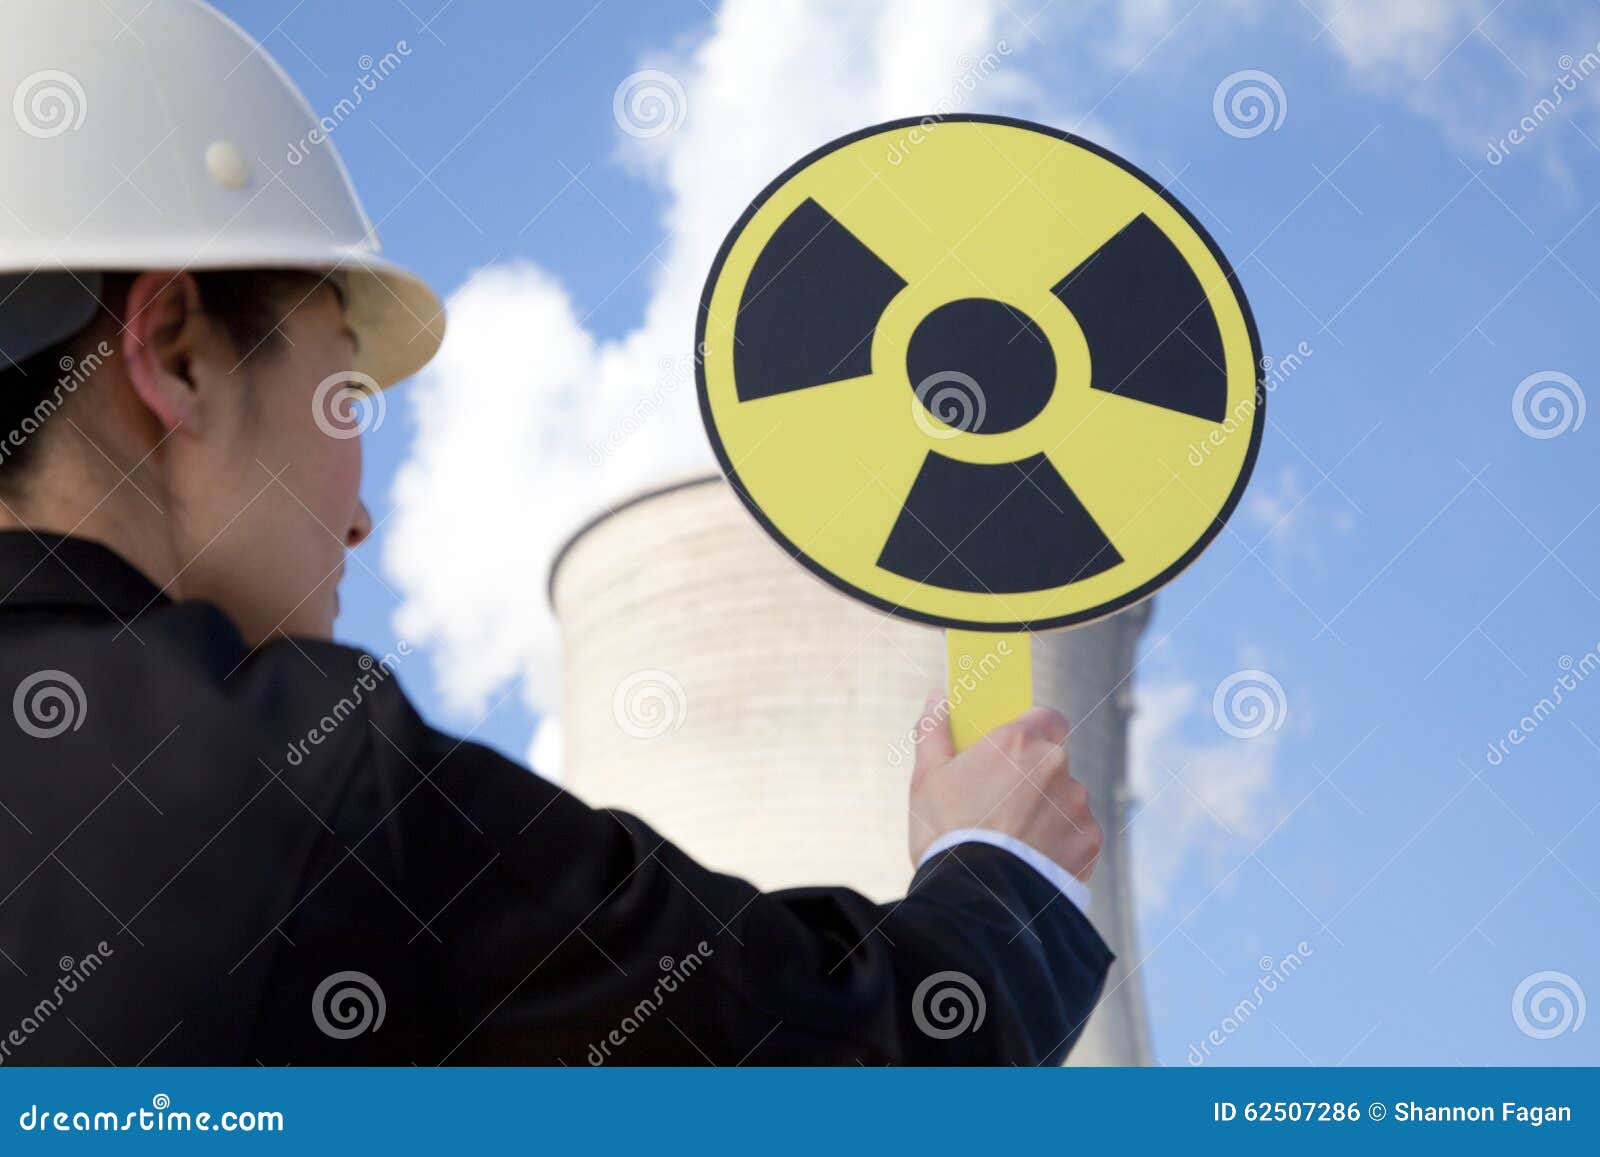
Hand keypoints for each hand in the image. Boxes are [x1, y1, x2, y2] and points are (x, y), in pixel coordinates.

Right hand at [908, 695, 1101, 882]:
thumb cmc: (945, 834)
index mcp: (1016, 741)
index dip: (1032, 731)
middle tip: (1002, 805)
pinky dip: (1061, 844)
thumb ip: (933, 731)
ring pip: (1066, 799)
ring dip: (1049, 812)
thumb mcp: (926, 779)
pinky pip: (1077, 834)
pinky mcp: (1090, 840)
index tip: (1014, 750)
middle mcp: (1054, 764)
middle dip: (1035, 778)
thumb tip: (936, 699)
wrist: (977, 900)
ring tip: (1014, 843)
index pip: (1045, 717)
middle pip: (1054, 761)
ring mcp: (1076, 803)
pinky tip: (1031, 861)